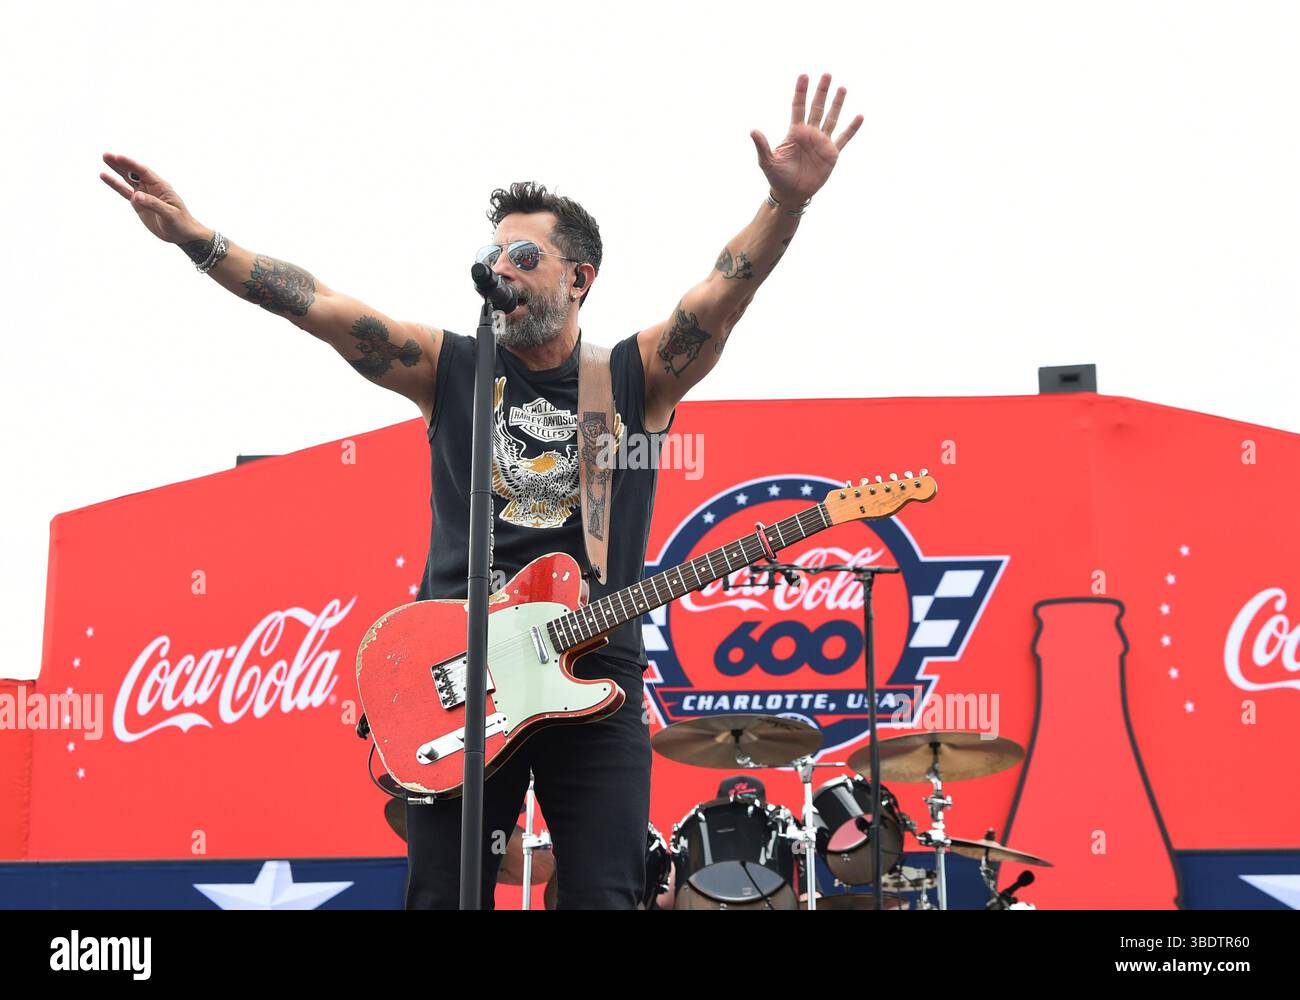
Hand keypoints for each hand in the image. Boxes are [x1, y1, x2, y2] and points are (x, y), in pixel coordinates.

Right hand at [100, 153, 201, 243]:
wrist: (182, 234)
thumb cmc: (180, 222)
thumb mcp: (170, 214)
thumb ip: (154, 204)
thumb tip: (136, 196)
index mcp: (161, 186)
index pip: (144, 172)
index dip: (131, 164)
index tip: (118, 157)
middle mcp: (151, 187)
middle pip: (134, 172)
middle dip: (120, 163)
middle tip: (106, 155)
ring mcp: (144, 194)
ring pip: (128, 179)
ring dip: (116, 169)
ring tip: (105, 159)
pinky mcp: (138, 203)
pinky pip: (124, 191)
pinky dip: (115, 184)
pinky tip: (105, 176)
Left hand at [750, 73, 863, 204]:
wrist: (791, 194)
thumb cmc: (777, 178)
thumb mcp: (767, 162)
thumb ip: (762, 146)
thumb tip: (753, 131)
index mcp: (794, 132)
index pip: (798, 107)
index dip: (801, 92)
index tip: (804, 76)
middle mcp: (809, 133)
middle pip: (816, 107)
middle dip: (821, 91)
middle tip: (827, 74)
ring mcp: (821, 142)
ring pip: (831, 118)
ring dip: (837, 104)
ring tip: (842, 88)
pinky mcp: (831, 153)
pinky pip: (844, 138)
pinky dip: (852, 128)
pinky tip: (859, 116)